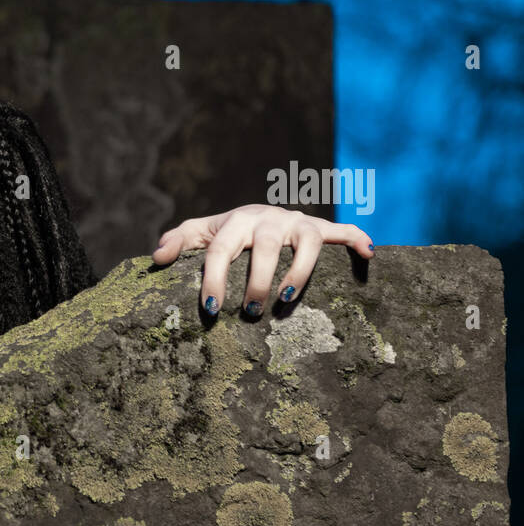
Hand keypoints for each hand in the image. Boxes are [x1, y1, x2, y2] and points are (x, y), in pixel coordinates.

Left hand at [151, 204, 374, 315]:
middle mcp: (268, 218)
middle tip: (249, 312)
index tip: (211, 308)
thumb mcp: (197, 234)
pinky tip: (368, 254)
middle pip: (266, 246)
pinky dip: (357, 238)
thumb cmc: (223, 233)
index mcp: (235, 221)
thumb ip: (177, 241)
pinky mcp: (318, 228)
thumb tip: (157, 257)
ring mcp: (296, 223)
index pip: (221, 250)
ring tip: (286, 301)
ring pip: (307, 241)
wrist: (254, 213)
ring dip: (300, 271)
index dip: (214, 278)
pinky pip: (342, 230)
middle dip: (258, 281)